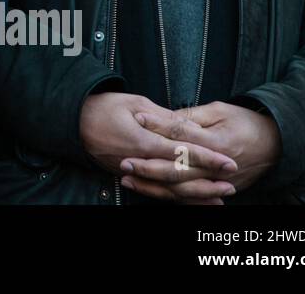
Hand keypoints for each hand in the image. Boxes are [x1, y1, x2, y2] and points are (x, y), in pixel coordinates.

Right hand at [80, 92, 236, 184]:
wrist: (73, 120)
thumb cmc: (104, 106)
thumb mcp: (135, 103)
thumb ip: (163, 118)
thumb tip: (187, 126)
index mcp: (144, 140)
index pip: (183, 152)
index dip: (208, 158)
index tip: (229, 162)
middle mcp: (140, 161)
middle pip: (179, 176)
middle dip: (207, 180)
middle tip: (231, 183)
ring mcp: (133, 171)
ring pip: (168, 189)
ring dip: (195, 194)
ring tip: (219, 197)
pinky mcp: (127, 175)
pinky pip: (155, 190)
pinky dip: (176, 197)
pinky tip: (193, 200)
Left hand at [124, 101, 280, 198]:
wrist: (278, 145)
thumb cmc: (247, 123)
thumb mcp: (221, 110)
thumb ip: (193, 117)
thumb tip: (165, 118)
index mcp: (217, 142)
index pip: (181, 135)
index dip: (158, 126)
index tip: (137, 117)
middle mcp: (216, 167)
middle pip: (177, 169)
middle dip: (148, 167)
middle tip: (124, 162)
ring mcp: (218, 182)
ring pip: (180, 188)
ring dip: (153, 186)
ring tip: (128, 180)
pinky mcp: (219, 190)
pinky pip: (190, 197)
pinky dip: (169, 196)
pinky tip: (149, 192)